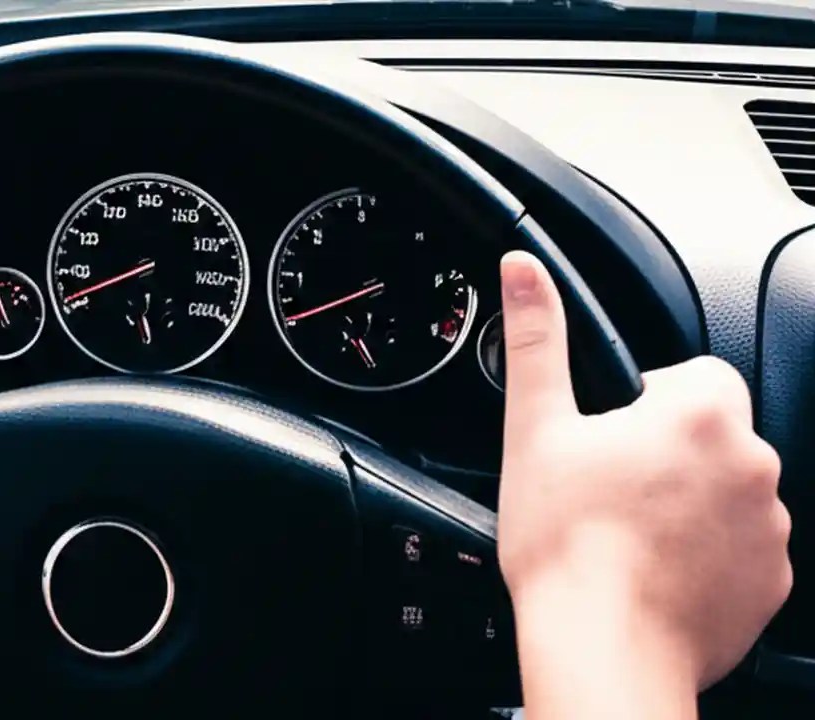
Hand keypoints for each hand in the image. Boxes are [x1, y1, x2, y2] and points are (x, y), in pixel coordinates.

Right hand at [496, 251, 789, 716]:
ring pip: (727, 492)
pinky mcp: (770, 581)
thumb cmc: (567, 544)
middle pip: (711, 435)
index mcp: (697, 414)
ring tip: (627, 534)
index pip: (694, 375)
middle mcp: (750, 463)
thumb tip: (525, 272)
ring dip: (689, 503)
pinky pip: (741, 550)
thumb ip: (538, 340)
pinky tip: (654, 570)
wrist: (600, 647)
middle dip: (667, 454)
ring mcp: (768, 526)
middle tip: (608, 489)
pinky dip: (707, 555)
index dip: (646, 402)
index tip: (611, 437)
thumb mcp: (536, 428)